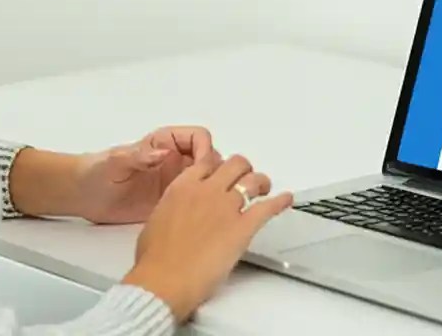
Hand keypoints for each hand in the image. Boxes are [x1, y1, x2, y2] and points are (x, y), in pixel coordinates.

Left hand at [73, 126, 222, 224]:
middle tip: (211, 190)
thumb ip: (139, 156)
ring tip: (209, 206)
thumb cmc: (96, 172)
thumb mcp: (116, 161)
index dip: (206, 150)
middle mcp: (174, 160)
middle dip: (215, 172)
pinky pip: (195, 201)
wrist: (83, 197)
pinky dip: (202, 207)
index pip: (199, 138)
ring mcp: (174, 182)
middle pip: (209, 159)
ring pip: (207, 181)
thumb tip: (164, 153)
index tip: (204, 168)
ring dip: (212, 189)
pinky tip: (200, 218)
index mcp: (165, 143)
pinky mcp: (171, 202)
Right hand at [121, 154, 293, 322]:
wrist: (164, 279)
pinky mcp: (243, 227)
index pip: (208, 161)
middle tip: (245, 180)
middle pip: (235, 164)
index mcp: (183, 186)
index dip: (219, 165)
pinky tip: (286, 200)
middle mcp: (207, 190)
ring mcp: (227, 207)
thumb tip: (180, 210)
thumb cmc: (154, 258)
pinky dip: (280, 202)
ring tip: (264, 189)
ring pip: (253, 180)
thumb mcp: (157, 219)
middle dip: (243, 170)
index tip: (222, 173)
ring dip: (261, 182)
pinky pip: (267, 208)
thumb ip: (174, 206)